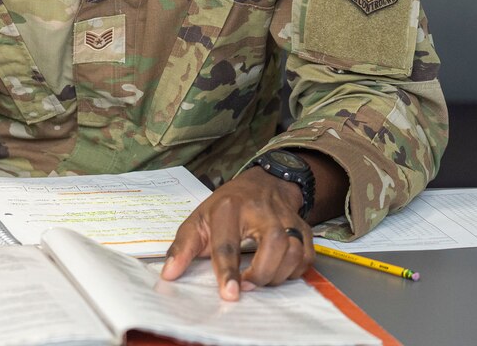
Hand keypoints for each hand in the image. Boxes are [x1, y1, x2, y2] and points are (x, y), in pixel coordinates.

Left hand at [161, 168, 312, 298]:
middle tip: (245, 285)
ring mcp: (285, 217)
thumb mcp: (198, 219)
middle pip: (273, 245)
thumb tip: (169, 275)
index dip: (228, 271)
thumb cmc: (226, 205)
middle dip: (260, 274)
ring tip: (259, 278)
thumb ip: (183, 248)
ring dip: (277, 275)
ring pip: (293, 251)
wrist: (261, 183)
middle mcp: (261, 210)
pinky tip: (277, 270)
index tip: (229, 294)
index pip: (228, 243)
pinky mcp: (303, 227)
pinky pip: (307, 256)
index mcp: (229, 208)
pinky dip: (293, 271)